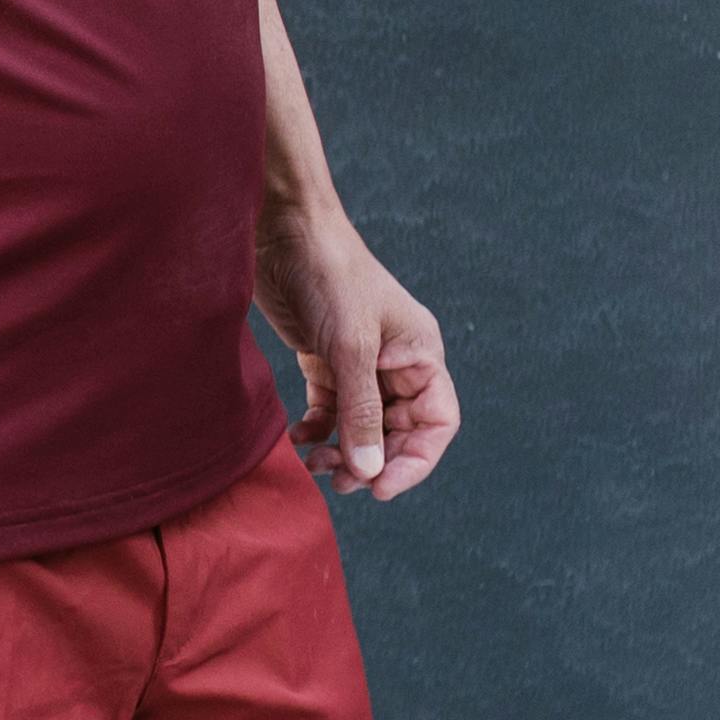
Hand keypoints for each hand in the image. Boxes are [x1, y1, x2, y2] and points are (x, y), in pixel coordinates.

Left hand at [259, 208, 456, 499]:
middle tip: (338, 481)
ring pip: (362, 426)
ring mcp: (361, 364)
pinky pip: (331, 411)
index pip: (436, 423)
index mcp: (421, 355)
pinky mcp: (326, 361)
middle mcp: (397, 363)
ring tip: (314, 464)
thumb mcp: (350, 346)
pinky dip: (317, 430)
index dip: (415, 462)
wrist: (284, 230)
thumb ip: (361, 411)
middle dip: (371, 461)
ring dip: (341, 452)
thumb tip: (371, 472)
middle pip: (399, 432)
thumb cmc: (329, 274)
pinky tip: (298, 439)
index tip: (379, 488)